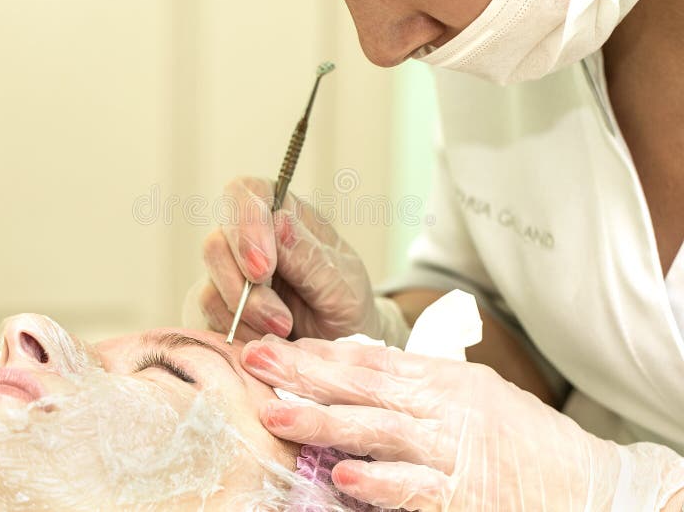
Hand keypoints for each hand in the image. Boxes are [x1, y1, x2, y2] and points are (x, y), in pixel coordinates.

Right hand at [188, 176, 389, 341]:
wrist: (341, 350)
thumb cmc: (347, 308)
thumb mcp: (343, 286)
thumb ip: (310, 257)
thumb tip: (279, 223)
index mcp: (286, 214)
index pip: (249, 192)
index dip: (246, 222)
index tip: (263, 268)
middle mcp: (252, 237)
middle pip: (218, 238)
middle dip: (241, 279)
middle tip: (277, 314)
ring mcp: (232, 270)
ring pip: (210, 277)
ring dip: (245, 309)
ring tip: (284, 328)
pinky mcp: (220, 303)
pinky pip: (210, 310)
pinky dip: (237, 327)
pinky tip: (265, 337)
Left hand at [240, 336, 683, 510]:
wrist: (586, 486)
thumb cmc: (522, 436)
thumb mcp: (471, 391)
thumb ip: (417, 381)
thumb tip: (359, 366)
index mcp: (442, 380)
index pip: (367, 361)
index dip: (317, 354)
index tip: (274, 346)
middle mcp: (442, 411)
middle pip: (361, 387)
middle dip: (303, 375)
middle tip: (255, 362)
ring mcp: (451, 456)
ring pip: (377, 432)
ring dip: (322, 424)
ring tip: (275, 415)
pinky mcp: (460, 501)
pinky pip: (413, 490)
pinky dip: (377, 483)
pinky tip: (342, 477)